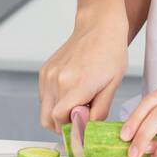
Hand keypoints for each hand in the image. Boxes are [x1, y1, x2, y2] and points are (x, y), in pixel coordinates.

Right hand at [38, 4, 129, 131]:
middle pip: (49, 120)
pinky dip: (54, 103)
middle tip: (80, 122)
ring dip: (58, 116)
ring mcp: (48, 75)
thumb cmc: (110, 53)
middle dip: (64, 127)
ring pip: (44, 110)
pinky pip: (44, 97)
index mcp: (75, 85)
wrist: (99, 27)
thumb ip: (99, 111)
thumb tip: (88, 129)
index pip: (61, 121)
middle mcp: (57, 80)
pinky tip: (71, 94)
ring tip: (78, 105)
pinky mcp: (45, 71)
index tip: (83, 130)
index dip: (72, 130)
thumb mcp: (112, 85)